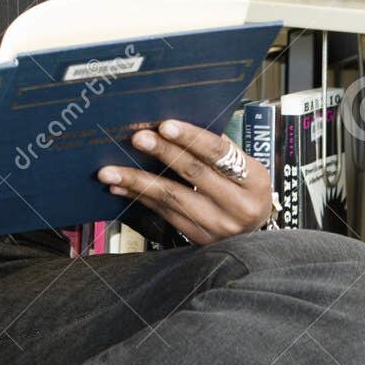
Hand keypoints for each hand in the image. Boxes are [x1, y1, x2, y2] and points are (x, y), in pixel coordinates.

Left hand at [96, 119, 273, 244]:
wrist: (252, 237)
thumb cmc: (246, 194)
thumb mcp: (246, 170)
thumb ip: (218, 150)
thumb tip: (175, 126)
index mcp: (253, 181)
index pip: (220, 153)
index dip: (192, 138)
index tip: (165, 126)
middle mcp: (238, 206)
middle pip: (194, 173)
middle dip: (162, 152)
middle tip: (137, 138)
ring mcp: (217, 225)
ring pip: (171, 198)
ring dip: (137, 181)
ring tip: (111, 171)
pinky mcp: (197, 238)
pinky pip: (163, 213)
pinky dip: (139, 198)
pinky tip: (121, 188)